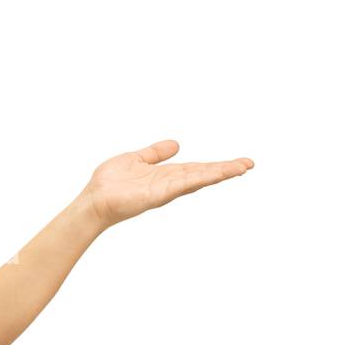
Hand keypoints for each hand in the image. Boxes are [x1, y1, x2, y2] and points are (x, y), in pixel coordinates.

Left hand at [80, 139, 253, 229]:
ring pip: (198, 179)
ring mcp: (166, 190)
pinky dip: (200, 178)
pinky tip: (216, 174)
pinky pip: (183, 184)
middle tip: (249, 164)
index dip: (216, 166)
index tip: (239, 162)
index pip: (196, 169)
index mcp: (165, 175)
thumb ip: (155, 153)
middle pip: (202, 174)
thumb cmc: (109, 184)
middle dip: (226, 170)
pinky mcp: (159, 194)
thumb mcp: (135, 159)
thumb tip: (177, 144)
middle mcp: (169, 184)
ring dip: (219, 173)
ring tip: (242, 167)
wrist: (93, 200)